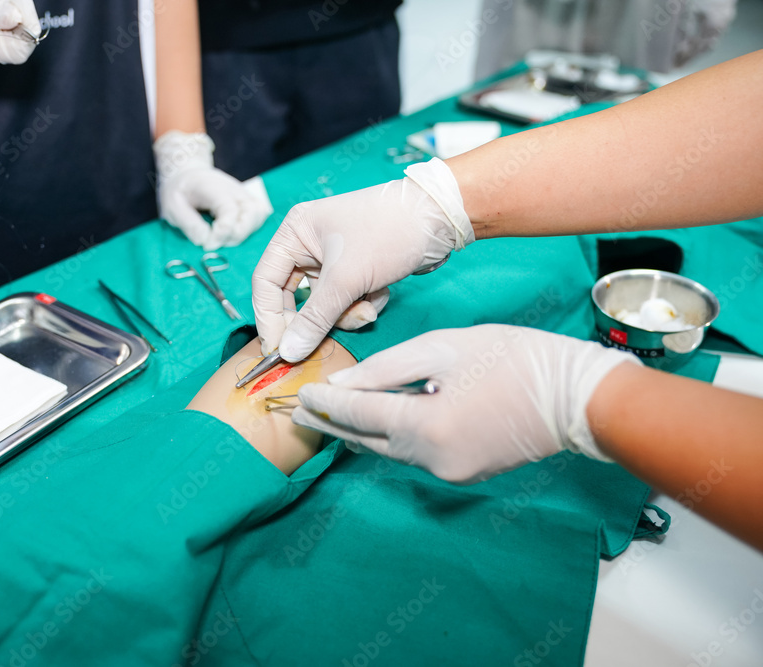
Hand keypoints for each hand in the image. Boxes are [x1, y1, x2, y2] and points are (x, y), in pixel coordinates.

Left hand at [153, 131, 270, 251]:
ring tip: (224, 239)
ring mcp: (244, 194)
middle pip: (251, 213)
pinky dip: (250, 228)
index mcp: (214, 187)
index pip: (229, 211)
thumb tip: (204, 241)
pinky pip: (259, 215)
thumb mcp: (172, 206)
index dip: (222, 232)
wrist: (189, 175)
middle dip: (236, 235)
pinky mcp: (248, 201)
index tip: (207, 245)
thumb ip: (188, 223)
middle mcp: (234, 189)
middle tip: (215, 242)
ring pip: (259, 215)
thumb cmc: (180, 191)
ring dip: (245, 233)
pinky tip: (232, 233)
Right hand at [251, 158, 473, 360]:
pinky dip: (363, 304)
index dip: (269, 319)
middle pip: (294, 298)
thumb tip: (287, 352)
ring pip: (324, 304)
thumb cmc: (388, 232)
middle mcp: (308, 243)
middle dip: (316, 319)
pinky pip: (346, 300)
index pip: (265, 282)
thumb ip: (314, 319)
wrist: (441, 217)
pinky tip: (382, 293)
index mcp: (295, 232)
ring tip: (369, 308)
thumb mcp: (347, 279)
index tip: (277, 351)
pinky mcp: (357, 269)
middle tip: (321, 342)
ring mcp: (334, 257)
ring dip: (346, 314)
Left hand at [292, 325, 639, 483]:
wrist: (577, 397)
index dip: (326, 404)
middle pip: (367, 441)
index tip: (300, 393)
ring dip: (359, 433)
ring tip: (329, 416)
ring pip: (389, 452)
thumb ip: (388, 369)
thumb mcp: (445, 348)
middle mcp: (432, 459)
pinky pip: (413, 456)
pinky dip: (391, 438)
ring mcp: (449, 472)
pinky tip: (377, 423)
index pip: (359, 415)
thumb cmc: (514, 358)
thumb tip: (345, 382)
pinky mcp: (463, 473)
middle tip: (298, 410)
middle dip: (332, 424)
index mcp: (427, 426)